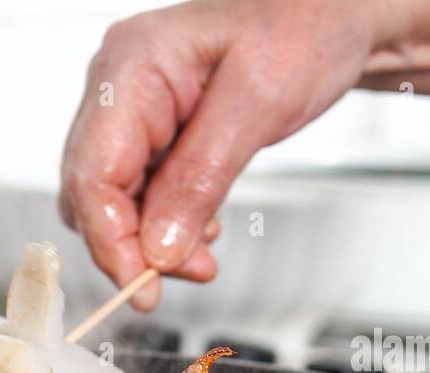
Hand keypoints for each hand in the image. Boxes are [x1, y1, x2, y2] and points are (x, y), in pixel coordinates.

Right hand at [59, 0, 390, 309]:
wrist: (337, 14)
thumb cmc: (306, 27)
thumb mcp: (259, 103)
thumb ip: (200, 178)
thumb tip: (156, 248)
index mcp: (131, 65)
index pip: (92, 174)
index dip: (110, 240)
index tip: (142, 287)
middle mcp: (118, 88)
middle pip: (93, 193)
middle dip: (132, 246)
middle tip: (183, 274)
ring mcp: (133, 112)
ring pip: (114, 202)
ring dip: (151, 242)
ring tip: (203, 258)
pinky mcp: (153, 134)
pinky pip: (141, 194)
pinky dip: (167, 226)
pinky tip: (203, 231)